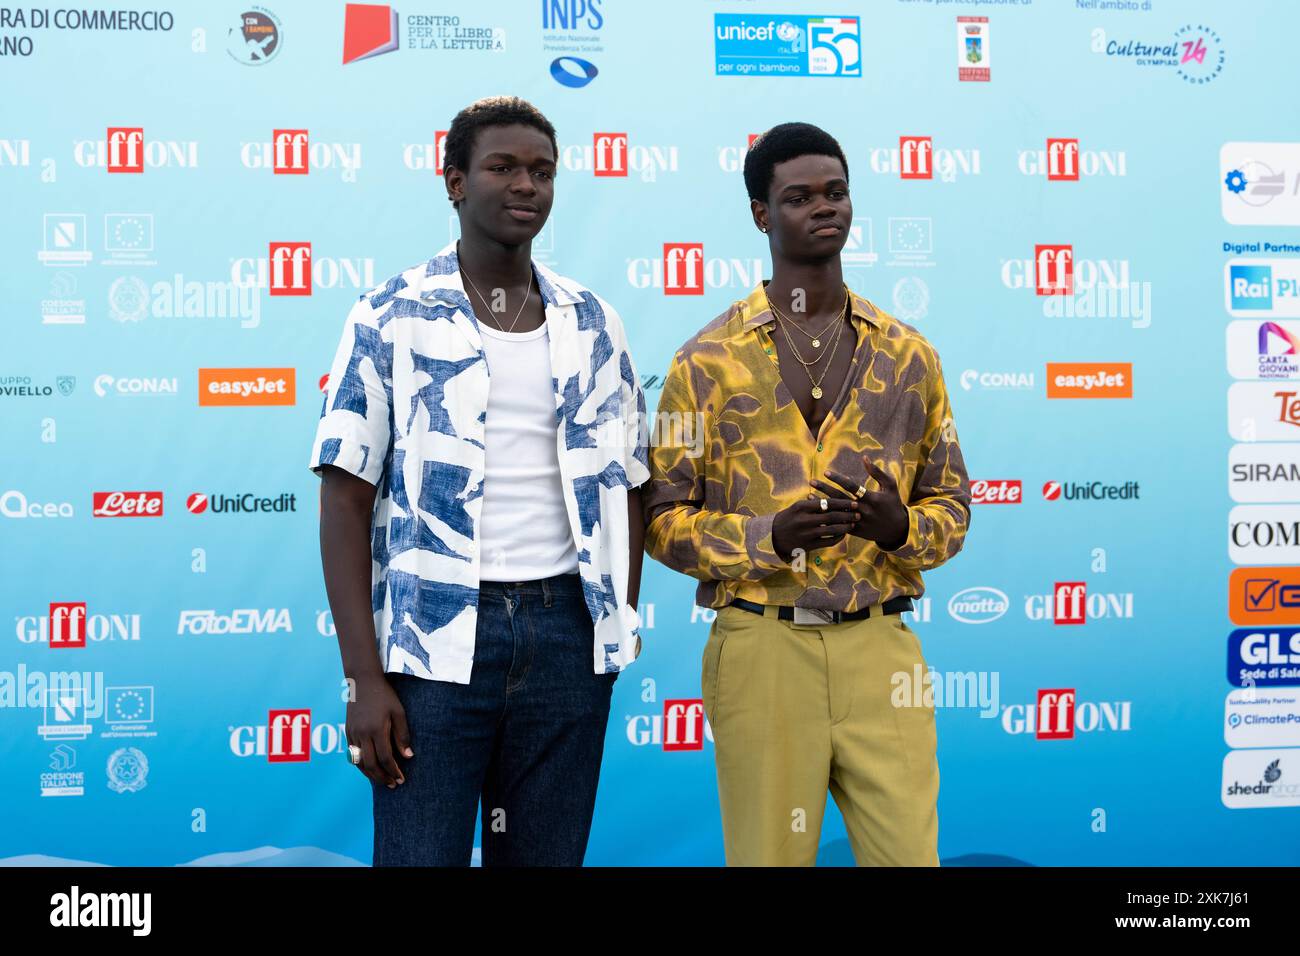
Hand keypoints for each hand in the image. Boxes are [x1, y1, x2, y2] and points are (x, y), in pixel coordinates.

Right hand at [346, 673, 412, 788]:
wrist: (363, 682)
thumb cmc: (385, 695)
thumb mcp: (398, 712)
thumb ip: (402, 735)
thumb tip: (408, 756)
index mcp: (376, 729)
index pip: (385, 758)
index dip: (394, 771)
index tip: (401, 779)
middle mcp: (362, 734)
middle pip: (371, 765)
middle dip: (382, 777)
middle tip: (393, 784)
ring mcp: (352, 734)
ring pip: (359, 763)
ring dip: (371, 775)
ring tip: (382, 781)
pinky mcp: (347, 732)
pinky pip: (352, 755)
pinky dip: (361, 765)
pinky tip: (371, 768)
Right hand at [771, 495, 859, 562]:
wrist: (773, 536)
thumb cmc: (788, 518)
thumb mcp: (797, 507)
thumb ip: (813, 502)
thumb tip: (833, 497)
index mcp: (802, 507)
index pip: (826, 503)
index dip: (843, 503)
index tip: (854, 502)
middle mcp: (804, 520)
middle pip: (832, 516)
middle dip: (848, 514)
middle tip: (859, 513)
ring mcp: (807, 533)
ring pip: (832, 530)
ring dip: (845, 527)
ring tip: (854, 524)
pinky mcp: (809, 545)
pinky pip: (828, 541)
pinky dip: (838, 537)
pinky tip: (844, 534)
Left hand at [810, 457, 908, 550]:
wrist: (897, 529)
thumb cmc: (893, 504)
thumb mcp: (890, 486)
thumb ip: (877, 472)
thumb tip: (864, 458)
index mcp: (871, 498)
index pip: (851, 486)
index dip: (838, 478)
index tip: (826, 471)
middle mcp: (863, 510)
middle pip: (840, 498)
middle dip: (824, 489)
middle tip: (811, 481)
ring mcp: (858, 521)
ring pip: (836, 512)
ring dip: (822, 504)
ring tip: (808, 496)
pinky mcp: (854, 531)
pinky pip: (837, 524)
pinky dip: (826, 518)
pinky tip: (816, 512)